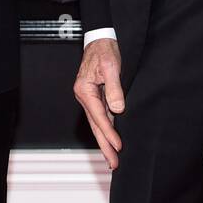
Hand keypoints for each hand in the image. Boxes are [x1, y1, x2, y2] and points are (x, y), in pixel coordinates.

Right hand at [73, 39, 124, 169]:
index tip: (118, 146)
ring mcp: (89, 97)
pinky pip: (100, 117)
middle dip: (105, 146)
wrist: (100, 39)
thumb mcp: (111, 67)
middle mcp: (84, 96)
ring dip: (105, 141)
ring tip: (112, 158)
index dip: (110, 133)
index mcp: (85, 90)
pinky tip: (111, 140)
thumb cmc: (104, 50)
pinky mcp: (95, 97)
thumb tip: (117, 109)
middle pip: (95, 126)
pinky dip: (106, 129)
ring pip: (97, 124)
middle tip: (113, 163)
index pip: (99, 117)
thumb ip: (114, 88)